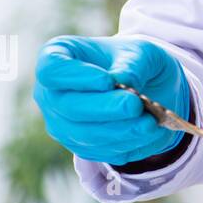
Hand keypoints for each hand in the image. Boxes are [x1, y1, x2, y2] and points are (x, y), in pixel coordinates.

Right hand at [33, 35, 191, 164]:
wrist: (150, 86)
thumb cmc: (136, 60)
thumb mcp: (142, 51)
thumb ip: (132, 65)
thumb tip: (123, 81)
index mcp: (59, 57)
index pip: (52, 70)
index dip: (76, 77)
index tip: (107, 80)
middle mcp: (53, 94)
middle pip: (67, 107)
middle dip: (104, 109)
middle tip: (135, 105)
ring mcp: (63, 124)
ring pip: (83, 134)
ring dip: (119, 130)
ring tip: (150, 122)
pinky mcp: (81, 146)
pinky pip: (100, 151)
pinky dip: (127, 143)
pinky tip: (150, 133)